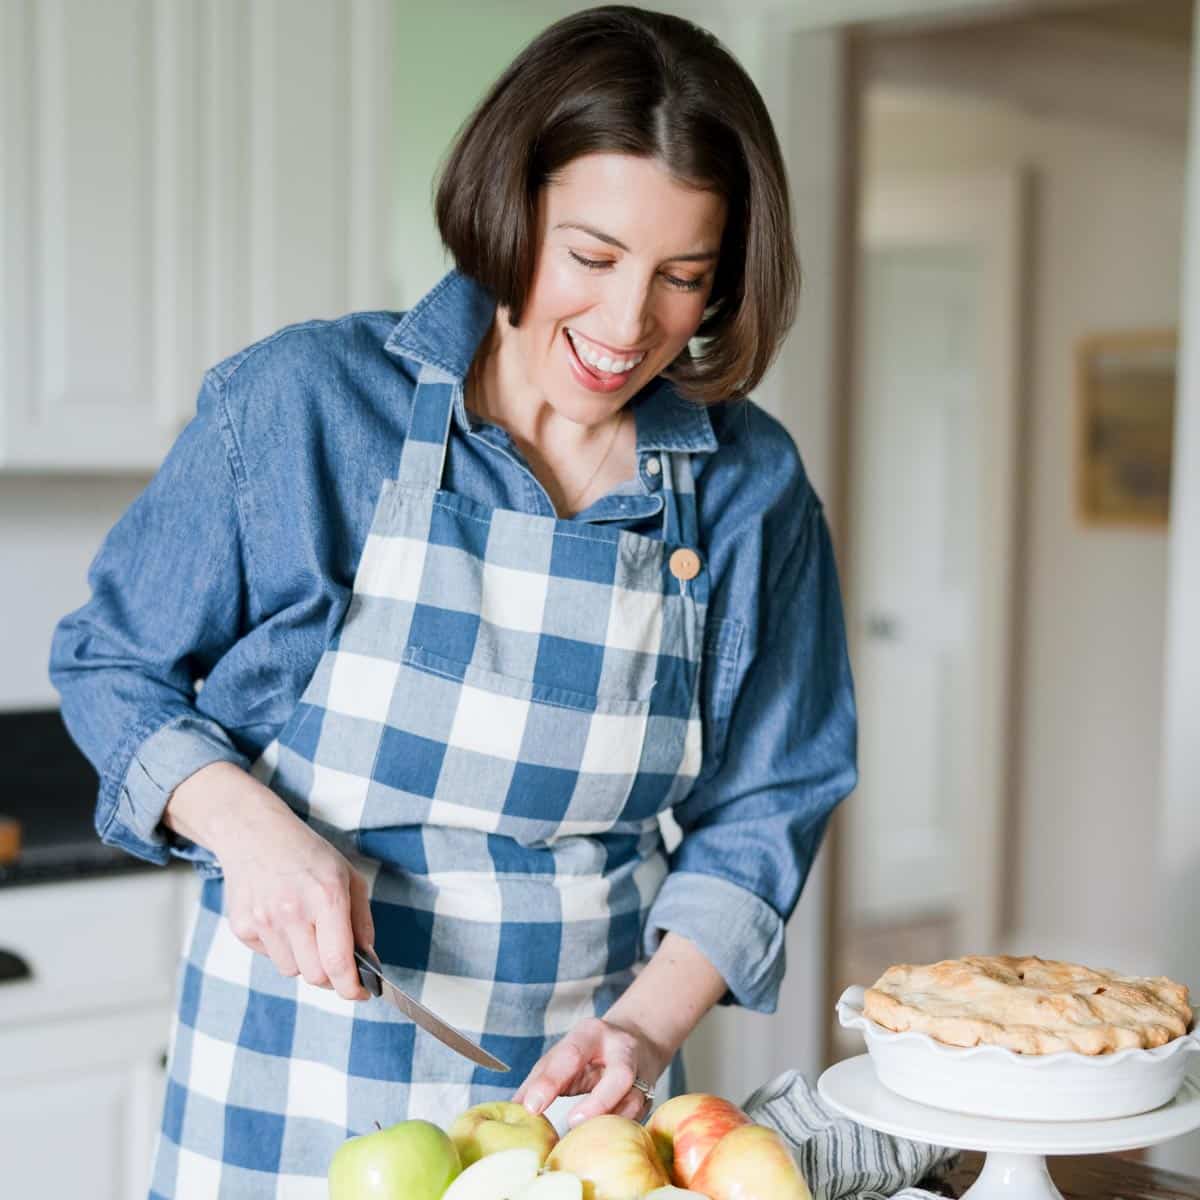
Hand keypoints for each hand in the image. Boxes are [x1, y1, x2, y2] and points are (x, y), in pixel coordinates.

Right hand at [166, 761, 374, 1000]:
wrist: (254, 834)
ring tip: (305, 927)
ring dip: (305, 960)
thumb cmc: (308, 854)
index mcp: (327, 896)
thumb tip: (368, 961)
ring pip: (292, 971)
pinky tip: (282, 919)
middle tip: (336, 960)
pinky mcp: (242, 927)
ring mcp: (264, 920)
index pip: (338, 961)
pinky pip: (270, 957)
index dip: (352, 987)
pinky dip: (282, 948)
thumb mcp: (348, 876)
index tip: (361, 993)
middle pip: (316, 975)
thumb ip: (362, 922)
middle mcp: (293, 911)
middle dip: (331, 976)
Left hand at [514, 1016, 665, 1126]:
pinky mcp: (650, 1097)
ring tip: (586, 1137)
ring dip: (611, 1120)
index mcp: (592, 1034)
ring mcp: (641, 1074)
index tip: (531, 1108)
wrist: (637, 1038)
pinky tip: (603, 1142)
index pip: (571, 1055)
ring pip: (635, 1099)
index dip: (550, 1082)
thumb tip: (513, 1108)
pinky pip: (639, 1116)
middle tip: (572, 1122)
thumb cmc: (589, 1052)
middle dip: (598, 1102)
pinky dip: (620, 1129)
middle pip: (619, 1075)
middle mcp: (622, 1050)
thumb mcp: (564, 1053)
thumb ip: (541, 1078)